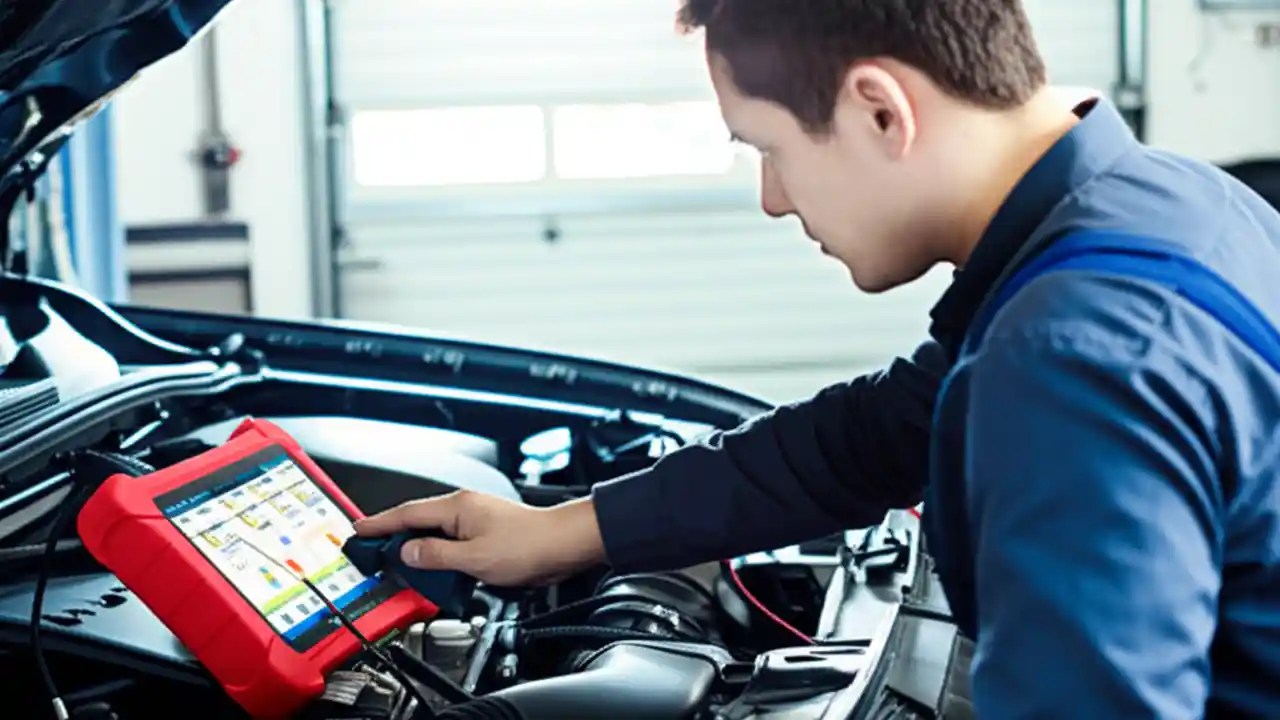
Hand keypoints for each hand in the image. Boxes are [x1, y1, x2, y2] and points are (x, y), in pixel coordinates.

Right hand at [353, 491, 606, 586]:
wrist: (564, 545)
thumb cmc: (528, 545)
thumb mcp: (474, 558)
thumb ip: (436, 556)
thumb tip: (408, 552)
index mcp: (456, 508)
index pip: (406, 514)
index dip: (379, 524)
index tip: (358, 530)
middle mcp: (464, 509)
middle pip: (418, 522)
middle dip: (393, 537)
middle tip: (370, 552)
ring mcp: (475, 520)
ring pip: (434, 534)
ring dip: (417, 549)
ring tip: (399, 566)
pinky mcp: (486, 534)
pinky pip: (451, 543)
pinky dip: (437, 554)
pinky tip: (435, 569)